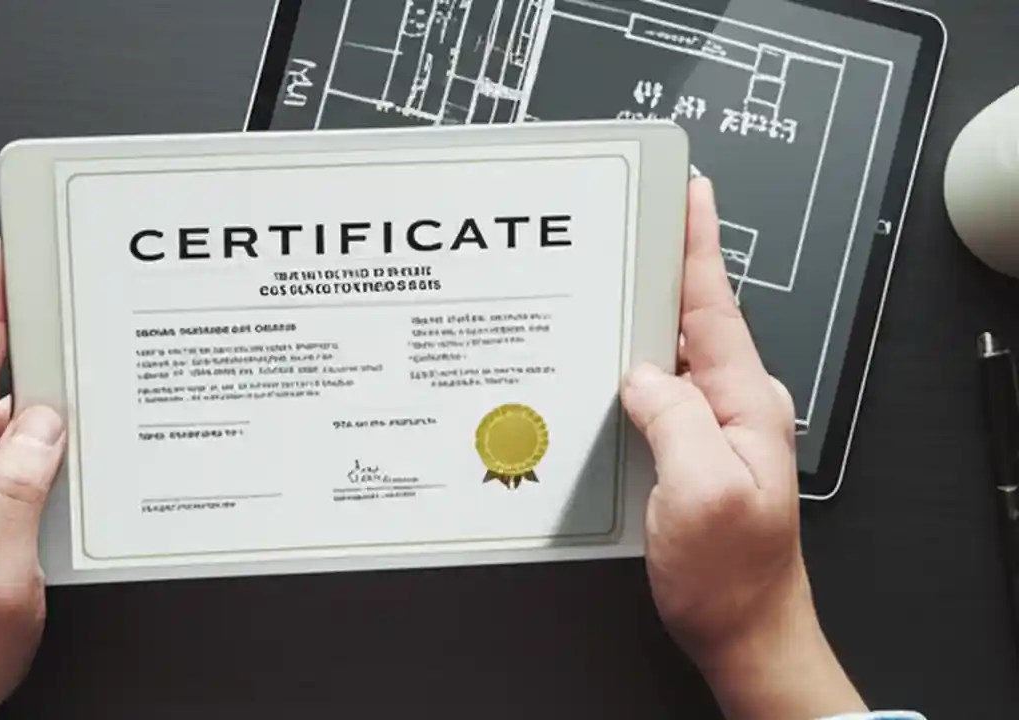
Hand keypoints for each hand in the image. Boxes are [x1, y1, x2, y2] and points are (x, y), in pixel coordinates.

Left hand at [0, 238, 65, 719]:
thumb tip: (46, 422)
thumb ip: (18, 489)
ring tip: (92, 410)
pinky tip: (76, 466)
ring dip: (51, 414)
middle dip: (37, 351)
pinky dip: (48, 454)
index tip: (5, 260)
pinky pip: (14, 461)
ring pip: (11, 428)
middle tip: (77, 316)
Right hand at [621, 179, 865, 718]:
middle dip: (660, 269)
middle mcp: (733, 409)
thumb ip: (675, 419)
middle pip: (690, 323)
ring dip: (638, 323)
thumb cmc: (731, 576)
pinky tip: (602, 371)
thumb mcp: (703, 492)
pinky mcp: (689, 456)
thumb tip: (641, 375)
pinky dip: (628, 376)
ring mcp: (712, 432)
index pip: (717, 309)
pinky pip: (656, 400)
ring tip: (604, 285)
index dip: (699, 248)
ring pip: (668, 360)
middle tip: (626, 226)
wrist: (743, 632)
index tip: (689, 194)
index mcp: (746, 405)